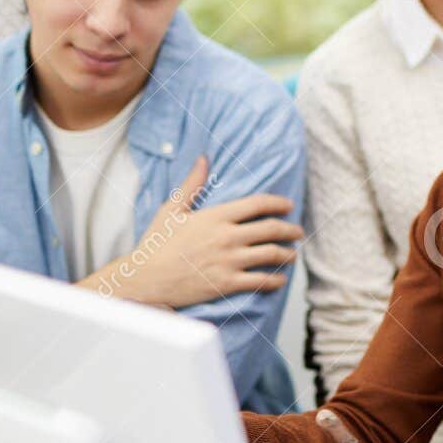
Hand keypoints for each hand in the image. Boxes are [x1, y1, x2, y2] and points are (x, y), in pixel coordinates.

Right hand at [80, 156, 303, 307]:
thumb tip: (203, 158)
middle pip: (271, 229)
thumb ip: (192, 184)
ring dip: (287, 254)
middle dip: (291, 230)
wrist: (145, 279)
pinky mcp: (226, 284)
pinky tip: (279, 279)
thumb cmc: (156, 244)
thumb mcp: (171, 210)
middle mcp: (227, 237)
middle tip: (298, 232)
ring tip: (292, 254)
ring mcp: (228, 261)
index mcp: (216, 216)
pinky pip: (260, 281)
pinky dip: (275, 279)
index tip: (289, 206)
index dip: (279, 203)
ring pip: (271, 255)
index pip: (258, 204)